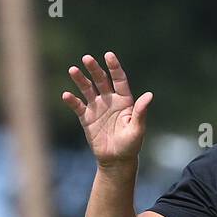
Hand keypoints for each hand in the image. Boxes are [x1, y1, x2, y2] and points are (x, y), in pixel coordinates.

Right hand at [63, 52, 152, 166]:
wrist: (116, 161)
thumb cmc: (130, 146)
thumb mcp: (137, 129)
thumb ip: (141, 112)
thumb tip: (149, 95)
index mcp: (124, 100)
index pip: (119, 79)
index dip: (114, 67)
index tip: (108, 55)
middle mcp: (109, 100)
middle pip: (101, 80)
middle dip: (94, 69)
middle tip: (87, 58)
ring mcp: (97, 107)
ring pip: (87, 89)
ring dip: (80, 80)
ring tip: (73, 70)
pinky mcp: (86, 118)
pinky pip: (78, 106)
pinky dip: (72, 100)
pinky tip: (66, 95)